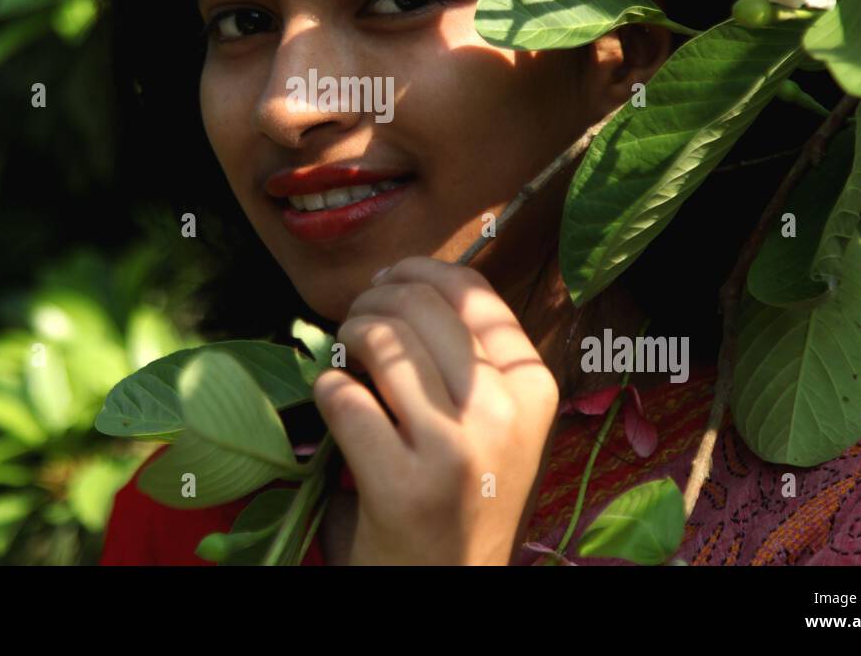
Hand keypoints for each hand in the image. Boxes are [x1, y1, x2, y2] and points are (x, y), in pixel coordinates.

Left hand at [312, 256, 559, 564]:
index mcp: (534, 389)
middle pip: (422, 305)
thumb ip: (472, 358)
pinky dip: (326, 390)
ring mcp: (456, 451)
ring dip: (348, 336)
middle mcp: (503, 414)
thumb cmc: (463, 499)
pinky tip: (335, 404)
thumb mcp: (497, 424)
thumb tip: (404, 283)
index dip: (418, 271)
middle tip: (355, 324)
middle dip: (373, 301)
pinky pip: (344, 397)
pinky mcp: (402, 486)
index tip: (387, 281)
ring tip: (344, 356)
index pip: (473, 292)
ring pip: (384, 339)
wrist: (448, 589)